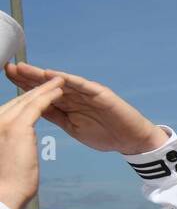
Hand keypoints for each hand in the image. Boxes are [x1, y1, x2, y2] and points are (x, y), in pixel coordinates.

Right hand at [0, 76, 64, 208]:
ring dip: (45, 88)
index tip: (37, 94)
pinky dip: (49, 96)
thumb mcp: (5, 157)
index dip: (25, 99)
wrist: (4, 194)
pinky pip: (37, 106)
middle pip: (18, 100)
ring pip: (29, 99)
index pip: (11, 107)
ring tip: (58, 81)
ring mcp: (5, 121)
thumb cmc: (6, 183)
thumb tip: (16, 147)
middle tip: (50, 81)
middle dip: (35, 89)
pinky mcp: (18, 126)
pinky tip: (59, 90)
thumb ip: (9, 147)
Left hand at [4, 62, 167, 154]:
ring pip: (60, 81)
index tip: (6, 77)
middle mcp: (75, 94)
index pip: (41, 92)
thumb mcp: (72, 128)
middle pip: (47, 83)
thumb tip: (32, 109)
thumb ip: (55, 116)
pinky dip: (67, 80)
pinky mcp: (100, 93)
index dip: (24, 84)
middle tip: (7, 67)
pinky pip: (81, 85)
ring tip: (23, 68)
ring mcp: (87, 92)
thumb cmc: (106, 135)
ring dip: (42, 75)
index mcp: (67, 103)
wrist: (132, 140)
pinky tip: (53, 75)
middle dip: (27, 76)